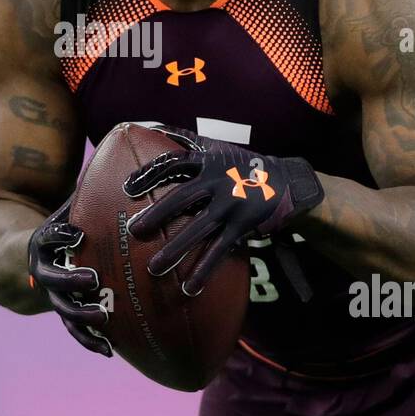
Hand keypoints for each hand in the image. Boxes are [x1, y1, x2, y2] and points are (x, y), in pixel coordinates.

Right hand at [27, 195, 111, 356]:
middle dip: (71, 280)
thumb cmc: (69, 223)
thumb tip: (127, 172)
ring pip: (63, 309)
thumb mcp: (72, 206)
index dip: (61, 237)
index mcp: (45, 242)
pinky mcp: (66, 311)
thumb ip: (90, 194)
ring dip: (81, 315)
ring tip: (103, 318)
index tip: (77, 234)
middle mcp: (45, 269)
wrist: (37, 253)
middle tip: (92, 279)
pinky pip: (75, 330)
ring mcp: (54, 294)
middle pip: (53, 279)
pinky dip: (91, 340)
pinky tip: (110, 351)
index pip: (48, 238)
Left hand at [122, 125, 323, 296]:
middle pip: (182, 197)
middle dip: (156, 214)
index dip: (149, 172)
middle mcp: (218, 181)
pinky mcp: (242, 225)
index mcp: (208, 161)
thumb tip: (151, 127)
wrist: (287, 181)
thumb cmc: (242, 165)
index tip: (127, 187)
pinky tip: (189, 288)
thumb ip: (187, 140)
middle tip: (133, 230)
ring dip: (176, 249)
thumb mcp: (217, 148)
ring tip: (154, 267)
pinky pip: (219, 250)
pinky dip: (204, 270)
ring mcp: (231, 204)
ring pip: (199, 229)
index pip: (174, 163)